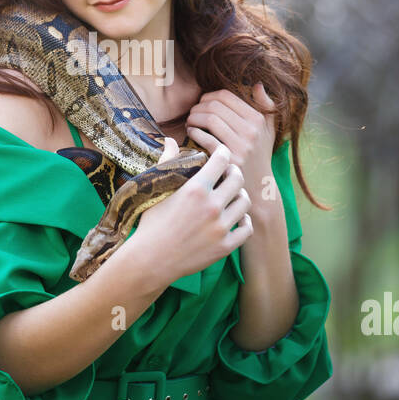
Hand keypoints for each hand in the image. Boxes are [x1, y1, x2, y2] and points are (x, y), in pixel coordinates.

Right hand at [129, 138, 252, 283]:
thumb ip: (167, 161)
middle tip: (228, 174)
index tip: (221, 155)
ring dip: (239, 196)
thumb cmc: (151, 222)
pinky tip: (236, 218)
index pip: (222, 160)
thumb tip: (169, 139)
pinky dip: (244, 222)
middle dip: (234, 173)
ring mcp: (220, 227)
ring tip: (232, 196)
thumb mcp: (157, 189)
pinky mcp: (225, 246)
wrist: (151, 259)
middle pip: (238, 179)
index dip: (222, 154)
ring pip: (245, 202)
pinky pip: (247, 229)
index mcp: (196, 189)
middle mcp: (212, 206)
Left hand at [185, 83, 275, 207]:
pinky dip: (194, 131)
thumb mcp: (269, 129)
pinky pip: (206, 138)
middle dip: (198, 106)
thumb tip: (257, 85)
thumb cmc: (260, 154)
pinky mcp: (230, 160)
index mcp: (257, 119)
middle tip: (193, 112)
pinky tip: (191, 132)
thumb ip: (266, 106)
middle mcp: (251, 131)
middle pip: (215, 106)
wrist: (260, 186)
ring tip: (190, 121)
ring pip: (209, 119)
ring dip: (194, 117)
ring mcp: (241, 146)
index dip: (209, 95)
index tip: (202, 103)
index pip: (226, 96)